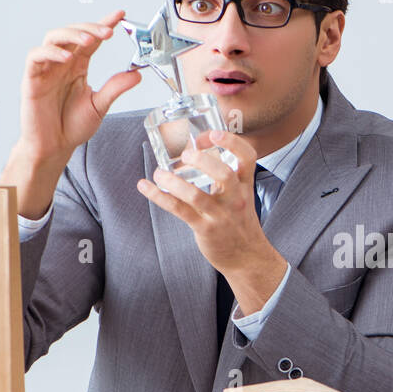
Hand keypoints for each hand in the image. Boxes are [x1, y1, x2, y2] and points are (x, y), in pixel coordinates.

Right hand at [18, 9, 142, 167]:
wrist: (54, 147)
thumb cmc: (71, 127)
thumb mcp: (99, 106)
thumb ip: (115, 88)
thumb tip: (137, 74)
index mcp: (78, 67)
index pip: (91, 39)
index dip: (104, 23)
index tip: (120, 15)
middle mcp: (62, 64)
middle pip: (73, 33)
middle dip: (90, 27)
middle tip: (108, 30)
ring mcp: (46, 69)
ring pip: (54, 38)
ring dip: (72, 34)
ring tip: (90, 39)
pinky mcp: (32, 79)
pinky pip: (36, 57)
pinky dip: (50, 53)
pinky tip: (66, 58)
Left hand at [136, 130, 287, 314]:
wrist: (247, 257)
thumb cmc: (239, 224)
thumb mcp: (240, 196)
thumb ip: (225, 177)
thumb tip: (198, 153)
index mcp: (244, 186)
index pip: (247, 157)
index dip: (231, 141)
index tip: (212, 134)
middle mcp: (235, 199)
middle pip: (224, 174)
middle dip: (203, 160)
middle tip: (186, 153)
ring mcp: (220, 215)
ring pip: (196, 195)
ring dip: (173, 181)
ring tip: (158, 172)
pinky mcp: (205, 229)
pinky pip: (179, 210)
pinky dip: (159, 196)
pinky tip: (145, 186)